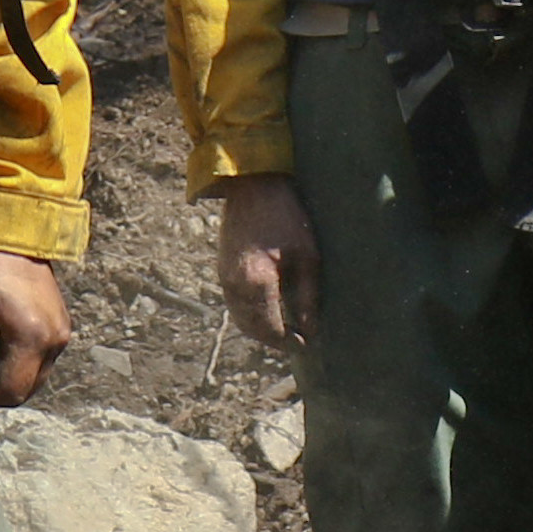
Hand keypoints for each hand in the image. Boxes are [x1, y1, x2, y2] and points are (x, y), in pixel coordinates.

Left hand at [0, 246, 70, 401]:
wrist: (6, 219)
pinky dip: (19, 358)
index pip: (9, 392)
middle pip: (24, 389)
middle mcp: (53, 337)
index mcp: (29, 334)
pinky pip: (40, 357)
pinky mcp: (61, 322)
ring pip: (34, 376)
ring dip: (7, 373)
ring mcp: (61, 330)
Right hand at [214, 175, 316, 347]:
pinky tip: (268, 312)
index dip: (288, 341)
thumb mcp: (307, 256)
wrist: (251, 187)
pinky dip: (250, 315)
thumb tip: (310, 329)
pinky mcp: (222, 271)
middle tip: (297, 341)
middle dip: (274, 340)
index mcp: (257, 282)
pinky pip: (234, 305)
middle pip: (252, 329)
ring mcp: (224, 278)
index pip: (271, 328)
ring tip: (285, 330)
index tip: (306, 344)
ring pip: (240, 319)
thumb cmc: (285, 216)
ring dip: (260, 330)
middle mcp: (235, 285)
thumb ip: (308, 296)